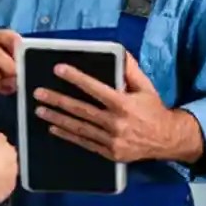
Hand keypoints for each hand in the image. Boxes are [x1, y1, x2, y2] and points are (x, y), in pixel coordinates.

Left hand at [33, 54, 203, 164]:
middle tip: (39, 93)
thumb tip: (118, 53)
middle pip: (81, 109)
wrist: (166, 139)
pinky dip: (68, 135)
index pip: (95, 88)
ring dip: (57, 118)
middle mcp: (116, 122)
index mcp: (124, 103)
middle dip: (58, 100)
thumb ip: (131, 70)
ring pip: (79, 127)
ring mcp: (111, 140)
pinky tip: (54, 129)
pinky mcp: (109, 153)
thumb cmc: (153, 110)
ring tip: (40, 110)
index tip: (59, 69)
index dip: (76, 78)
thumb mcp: (146, 87)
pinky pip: (84, 142)